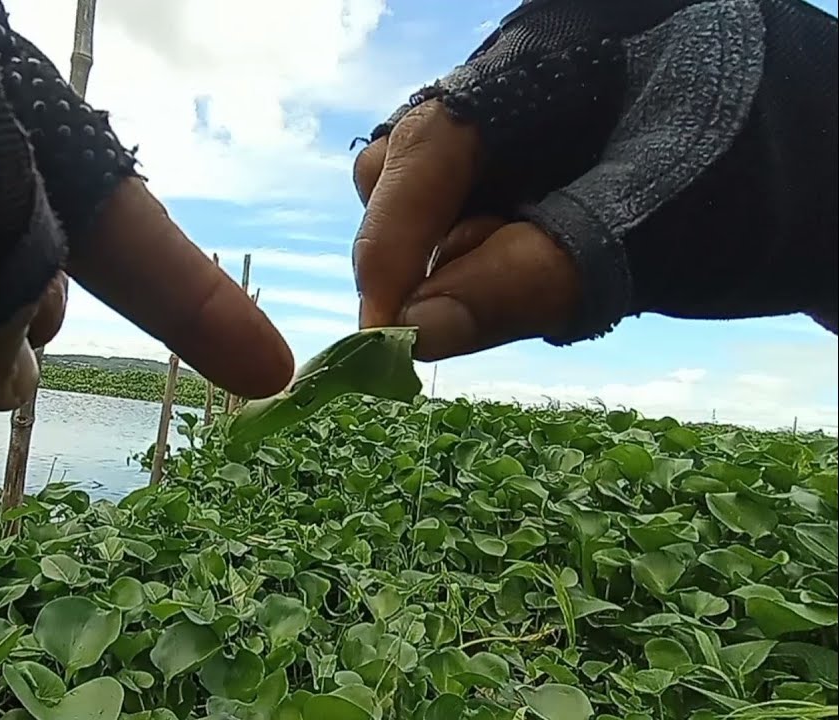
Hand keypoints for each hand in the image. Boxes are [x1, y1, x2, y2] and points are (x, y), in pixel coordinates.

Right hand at [352, 0, 837, 358]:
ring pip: (438, 195)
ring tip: (547, 280)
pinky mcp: (538, 154)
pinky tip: (549, 268)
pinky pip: (479, 211)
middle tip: (475, 312)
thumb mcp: (654, 238)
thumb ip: (528, 280)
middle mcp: (523, 72)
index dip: (393, 240)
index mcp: (552, 54)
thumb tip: (411, 333)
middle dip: (427, 251)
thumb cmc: (775, 189)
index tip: (384, 335)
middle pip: (410, 164)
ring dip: (463, 261)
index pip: (431, 142)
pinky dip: (495, 258)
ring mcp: (527, 114)